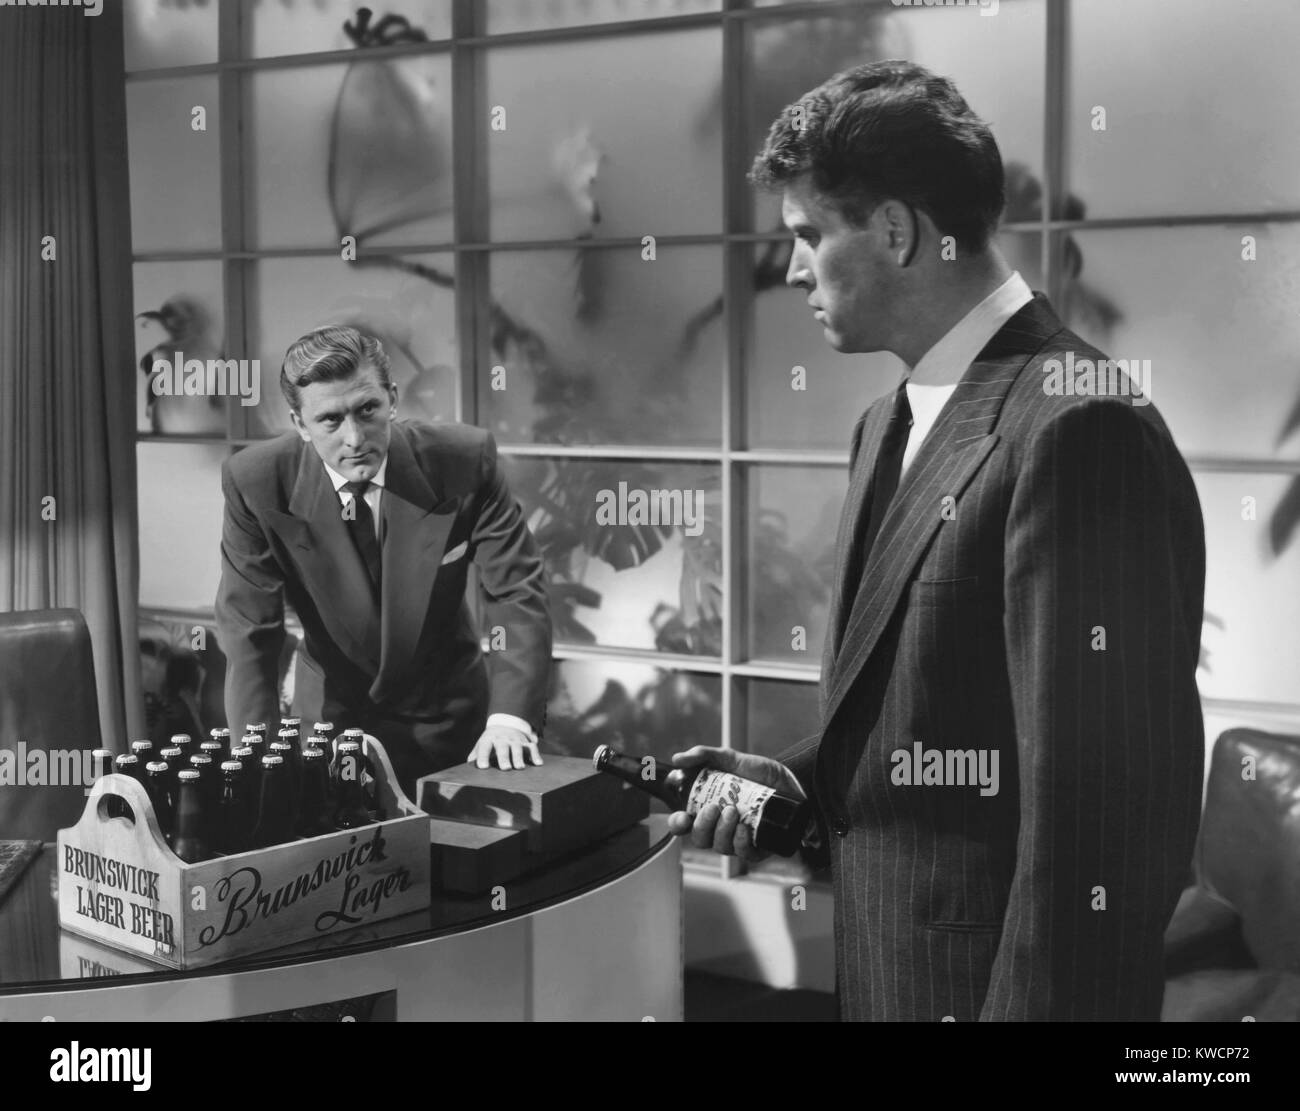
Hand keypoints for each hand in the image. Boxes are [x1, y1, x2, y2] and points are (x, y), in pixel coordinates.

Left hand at [467, 725, 541, 769]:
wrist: (505, 724)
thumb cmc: (490, 741)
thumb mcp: (481, 744)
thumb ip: (474, 756)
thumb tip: (467, 768)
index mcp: (489, 739)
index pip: (485, 747)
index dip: (483, 756)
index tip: (482, 767)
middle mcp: (502, 739)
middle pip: (503, 747)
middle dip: (504, 758)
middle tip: (505, 768)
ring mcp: (515, 740)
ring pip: (518, 747)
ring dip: (519, 757)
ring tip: (520, 767)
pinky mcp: (526, 742)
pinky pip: (532, 747)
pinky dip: (536, 755)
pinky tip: (538, 764)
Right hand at [665, 746, 804, 862]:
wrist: (794, 781)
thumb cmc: (761, 774)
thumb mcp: (732, 759)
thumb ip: (705, 755)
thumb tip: (678, 758)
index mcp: (708, 808)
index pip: (684, 823)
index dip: (677, 824)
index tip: (682, 816)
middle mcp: (720, 826)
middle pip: (699, 839)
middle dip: (702, 825)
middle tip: (713, 807)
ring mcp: (738, 839)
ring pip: (719, 846)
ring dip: (722, 830)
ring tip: (732, 811)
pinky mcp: (758, 847)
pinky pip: (743, 854)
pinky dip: (740, 842)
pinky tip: (744, 828)